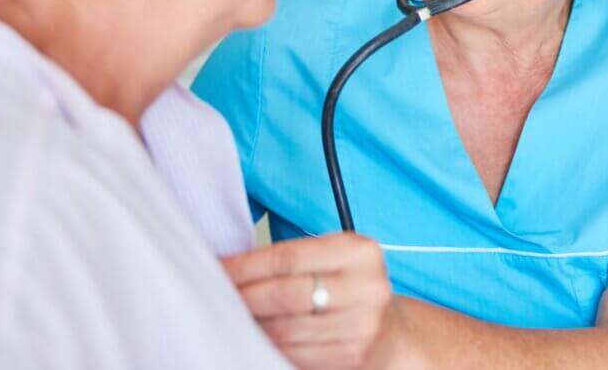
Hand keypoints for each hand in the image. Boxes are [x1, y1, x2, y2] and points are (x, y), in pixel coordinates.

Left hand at [221, 232, 393, 368]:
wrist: (391, 335)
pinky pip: (294, 353)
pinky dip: (267, 346)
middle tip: (216, 296)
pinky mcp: (352, 357)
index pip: (287, 257)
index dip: (245, 265)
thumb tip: (230, 266)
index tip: (217, 269)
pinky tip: (254, 338)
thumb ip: (294, 259)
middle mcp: (366, 287)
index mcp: (360, 251)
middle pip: (284, 293)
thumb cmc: (350, 292)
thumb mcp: (335, 261)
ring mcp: (362, 325)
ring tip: (231, 317)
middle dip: (242, 296)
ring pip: (284, 328)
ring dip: (250, 325)